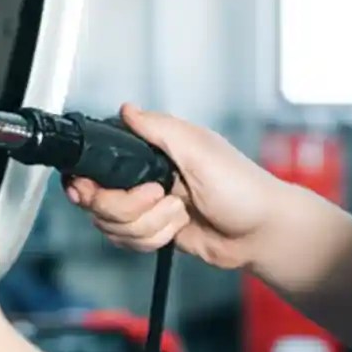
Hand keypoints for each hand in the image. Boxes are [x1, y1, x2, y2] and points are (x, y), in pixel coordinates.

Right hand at [64, 104, 288, 269]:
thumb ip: (159, 128)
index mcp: (154, 151)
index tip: (93, 189)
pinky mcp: (155, 232)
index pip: (100, 162)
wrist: (260, 232)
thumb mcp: (200, 149)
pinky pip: (129, 242)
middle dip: (127, 206)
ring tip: (180, 213)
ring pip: (112, 225)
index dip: (90, 181)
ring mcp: (149, 207)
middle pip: (98, 200)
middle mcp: (146, 177)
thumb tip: (127, 109)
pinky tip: (176, 229)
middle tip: (160, 196)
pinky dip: (152, 239)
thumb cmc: (241, 188)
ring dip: (148, 224)